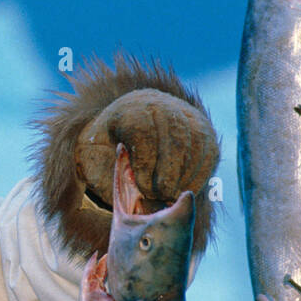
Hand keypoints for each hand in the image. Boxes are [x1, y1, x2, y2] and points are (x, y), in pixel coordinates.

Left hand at [76, 88, 218, 213]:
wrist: (132, 126)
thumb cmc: (108, 145)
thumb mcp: (91, 148)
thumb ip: (93, 159)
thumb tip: (104, 178)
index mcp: (131, 109)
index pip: (144, 133)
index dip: (146, 165)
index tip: (143, 188)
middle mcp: (162, 105)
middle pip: (174, 140)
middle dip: (168, 174)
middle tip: (158, 196)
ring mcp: (186, 114)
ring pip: (195, 145)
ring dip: (184, 176)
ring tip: (170, 194)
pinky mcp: (204, 128)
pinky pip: (209, 152)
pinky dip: (199, 174)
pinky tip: (185, 190)